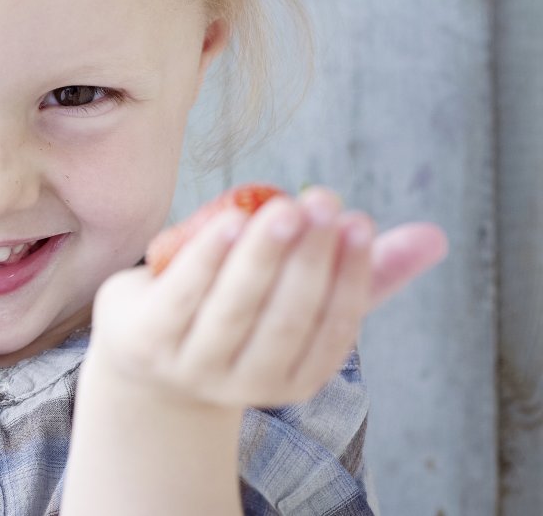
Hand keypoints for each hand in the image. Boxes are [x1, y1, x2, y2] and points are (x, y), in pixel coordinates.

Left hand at [90, 186, 448, 409]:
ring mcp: (192, 366)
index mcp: (294, 378)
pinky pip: (183, 296)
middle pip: (285, 318)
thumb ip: (365, 272)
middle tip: (322, 200)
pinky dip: (208, 258)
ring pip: (235, 307)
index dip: (350, 276)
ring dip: (261, 255)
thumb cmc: (240, 315)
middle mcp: (245, 383)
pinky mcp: (148, 339)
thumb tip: (436, 236)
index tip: (359, 221)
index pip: (332, 328)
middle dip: (307, 258)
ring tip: (282, 207)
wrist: (148, 353)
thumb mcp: (298, 300)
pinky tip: (230, 220)